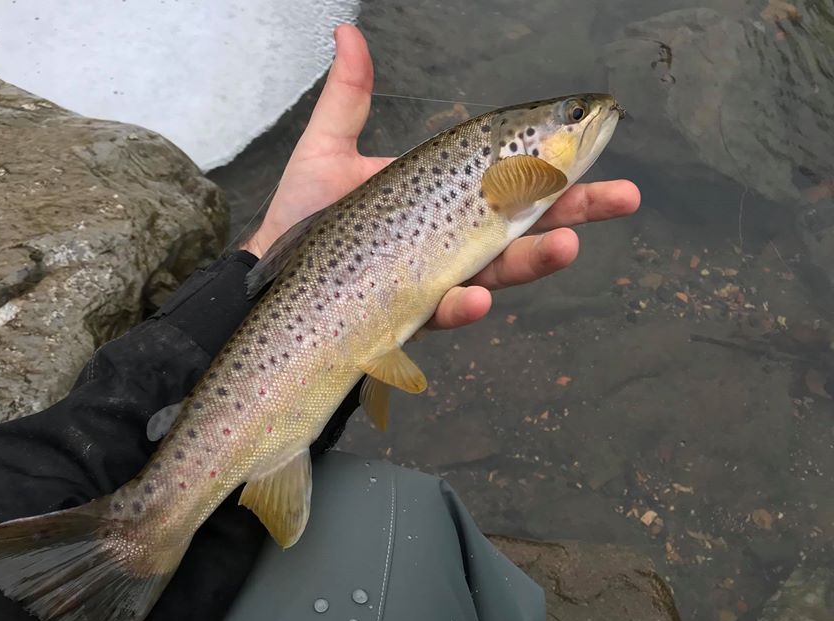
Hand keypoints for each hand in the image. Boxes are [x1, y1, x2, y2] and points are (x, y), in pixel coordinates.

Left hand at [243, 24, 640, 330]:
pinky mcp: (410, 313)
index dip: (552, 159)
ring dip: (535, 261)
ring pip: (497, 270)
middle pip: (521, 222)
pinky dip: (463, 305)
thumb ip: (349, 98)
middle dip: (574, 210)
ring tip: (568, 246)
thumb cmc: (303, 216)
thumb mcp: (327, 150)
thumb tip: (347, 35)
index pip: (506, 172)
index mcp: (442, 193)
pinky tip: (476, 296)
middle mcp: (447, 235)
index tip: (597, 133)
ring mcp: (433, 276)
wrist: (269, 275)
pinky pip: (444, 312)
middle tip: (624, 196)